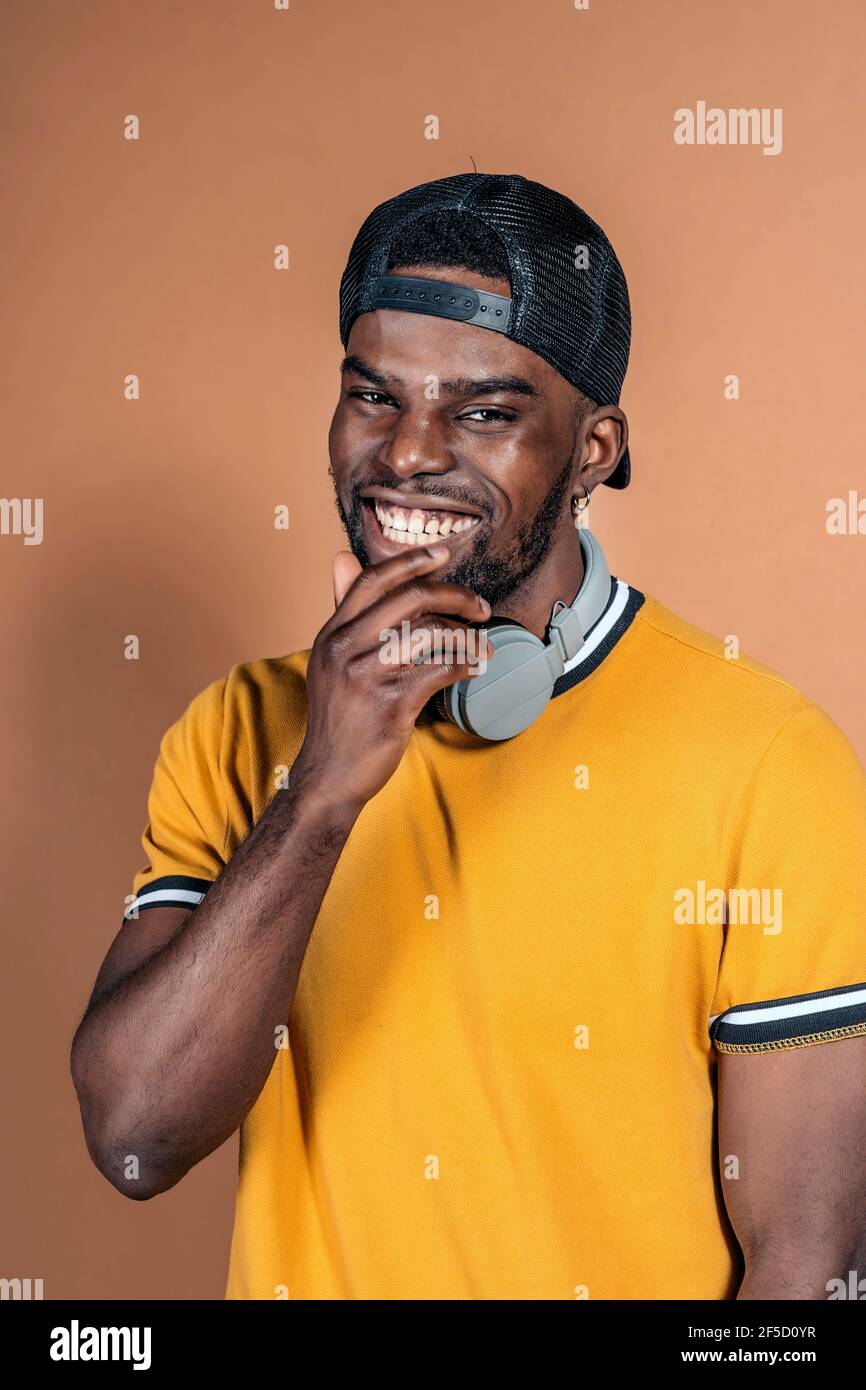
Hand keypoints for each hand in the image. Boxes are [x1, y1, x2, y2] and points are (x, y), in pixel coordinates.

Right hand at [293, 543, 491, 812]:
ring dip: (468, 636)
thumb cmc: (338, 718)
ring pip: (431, 633)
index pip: (373, 579)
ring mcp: (367, 676)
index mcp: (332, 633)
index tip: (443, 554)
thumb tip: (342, 557)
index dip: (411, 561)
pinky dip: (466, 666)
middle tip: (480, 607)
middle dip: (456, 595)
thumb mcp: (330, 659)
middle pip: (410, 598)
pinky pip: (440, 670)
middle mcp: (345, 648)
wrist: (327, 776)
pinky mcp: (391, 704)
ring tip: (483, 646)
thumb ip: (344, 611)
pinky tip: (476, 669)